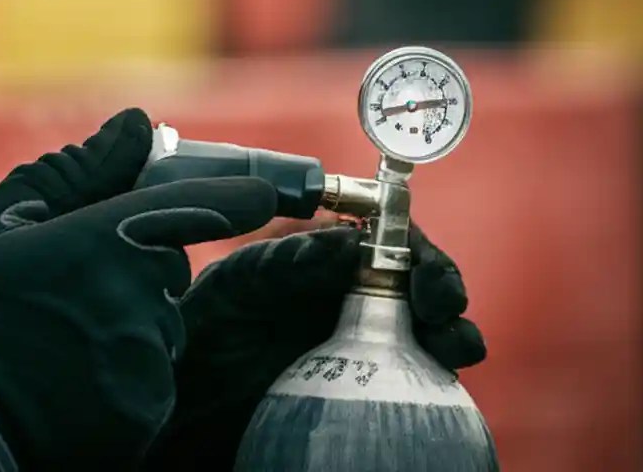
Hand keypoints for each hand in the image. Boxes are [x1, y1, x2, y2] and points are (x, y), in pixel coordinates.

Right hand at [0, 108, 280, 467]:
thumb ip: (76, 171)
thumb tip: (135, 125)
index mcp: (103, 238)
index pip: (203, 205)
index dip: (241, 198)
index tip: (264, 197)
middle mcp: (137, 296)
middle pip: (167, 267)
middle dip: (134, 267)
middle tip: (68, 287)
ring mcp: (145, 360)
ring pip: (159, 325)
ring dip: (127, 323)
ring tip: (56, 341)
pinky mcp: (145, 413)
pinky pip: (152, 377)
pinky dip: (122, 375)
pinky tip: (67, 378)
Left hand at [142, 225, 486, 469]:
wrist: (187, 405)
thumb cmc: (203, 333)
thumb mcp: (235, 287)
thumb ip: (284, 262)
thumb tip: (349, 242)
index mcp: (319, 261)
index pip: (383, 237)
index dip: (411, 244)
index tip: (419, 267)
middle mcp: (348, 297)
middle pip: (417, 281)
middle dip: (441, 286)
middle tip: (440, 307)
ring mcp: (360, 344)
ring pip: (427, 329)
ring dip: (452, 331)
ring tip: (454, 346)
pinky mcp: (364, 387)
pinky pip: (414, 377)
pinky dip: (437, 375)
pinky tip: (440, 378)